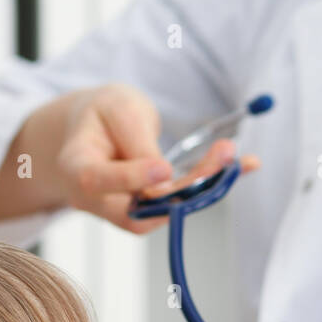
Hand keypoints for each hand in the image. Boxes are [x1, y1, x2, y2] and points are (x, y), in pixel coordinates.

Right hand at [0, 83, 260, 234]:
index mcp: (76, 168)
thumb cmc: (103, 114)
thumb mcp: (118, 108)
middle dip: (185, 187)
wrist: (98, 128)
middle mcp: (98, 201)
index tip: (163, 169)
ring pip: (165, 209)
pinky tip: (246, 165)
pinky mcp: (152, 212)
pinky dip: (211, 184)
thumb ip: (137, 142)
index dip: (130, 178)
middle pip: (138, 207)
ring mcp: (125, 212)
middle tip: (222, 157)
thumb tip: (165, 180)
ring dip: (203, 184)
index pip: (98, 181)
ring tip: (232, 155)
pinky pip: (180, 203)